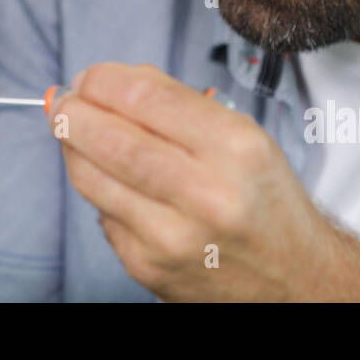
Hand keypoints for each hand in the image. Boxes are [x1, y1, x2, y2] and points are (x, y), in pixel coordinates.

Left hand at [49, 62, 349, 300]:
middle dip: (73, 111)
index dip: (102, 79)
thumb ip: (177, 104)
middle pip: (109, 137)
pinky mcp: (147, 267)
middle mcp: (206, 194)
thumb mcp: (243, 137)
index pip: (144, 97)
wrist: (294, 282)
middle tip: (65, 101)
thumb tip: (109, 82)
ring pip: (91, 177)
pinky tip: (112, 180)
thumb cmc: (263, 201)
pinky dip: (99, 189)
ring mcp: (172, 237)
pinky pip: (102, 214)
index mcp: (235, 148)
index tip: (90, 77)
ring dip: (72, 147)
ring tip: (74, 131)